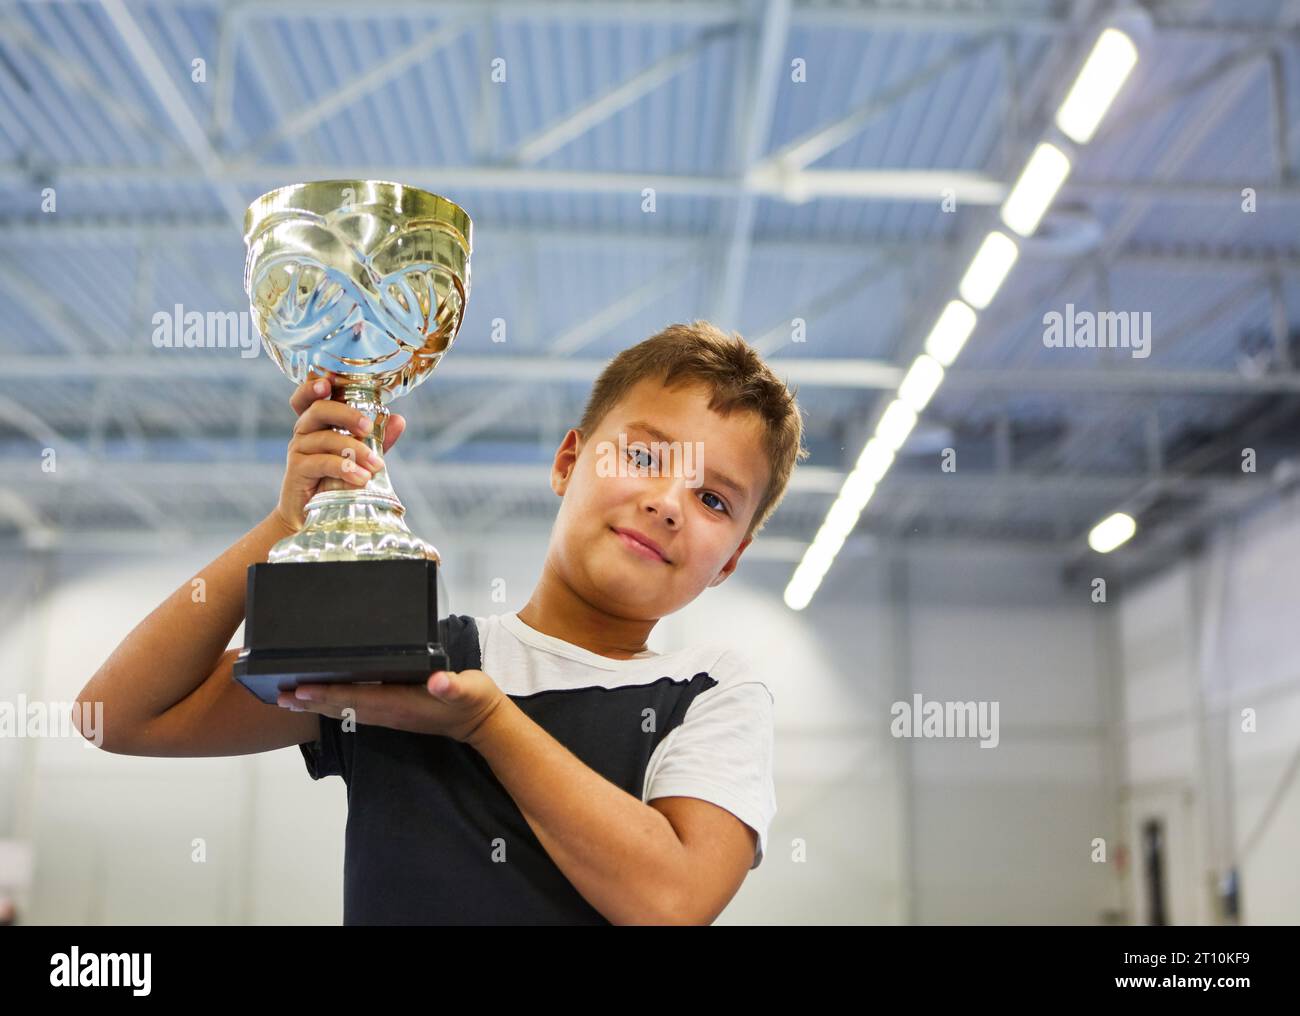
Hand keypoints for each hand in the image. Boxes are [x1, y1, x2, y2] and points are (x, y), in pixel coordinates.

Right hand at [273, 374, 407, 532]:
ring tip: (376, 466)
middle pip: (319, 410)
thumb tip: (399, 420)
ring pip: (325, 438)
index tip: (327, 383)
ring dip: (355, 450)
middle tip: (368, 426)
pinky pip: (322, 463)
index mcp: (318, 422)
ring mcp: (298, 449)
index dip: (312, 386)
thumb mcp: (358, 457)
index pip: (308, 397)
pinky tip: (361, 478)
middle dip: (346, 414)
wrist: (313, 514)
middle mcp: (304, 430)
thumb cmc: (335, 479)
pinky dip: (344, 468)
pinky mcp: (298, 470)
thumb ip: (376, 439)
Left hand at [278, 669, 507, 743]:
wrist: (482, 723)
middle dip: (311, 702)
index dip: (328, 694)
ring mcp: (390, 717)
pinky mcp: (394, 715)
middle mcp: (390, 713)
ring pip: (346, 712)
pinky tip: (323, 700)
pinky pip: (356, 711)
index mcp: (401, 704)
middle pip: (342, 708)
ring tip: (290, 699)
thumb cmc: (475, 700)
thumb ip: (453, 686)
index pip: (357, 699)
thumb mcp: (469, 689)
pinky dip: (335, 705)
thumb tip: (439, 683)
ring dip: (317, 706)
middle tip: (279, 695)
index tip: (301, 689)